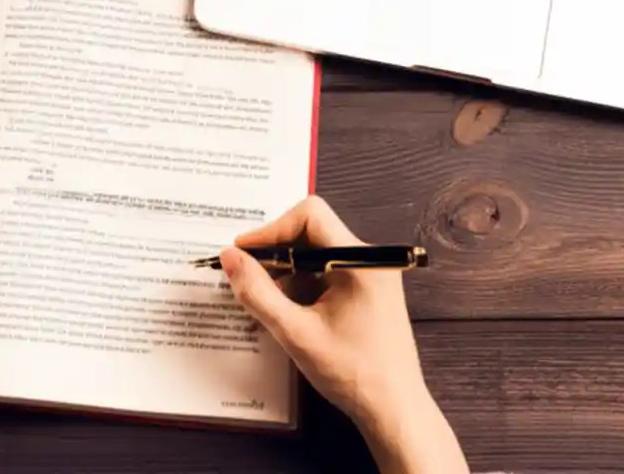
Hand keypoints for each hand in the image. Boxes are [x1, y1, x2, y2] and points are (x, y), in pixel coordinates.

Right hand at [219, 196, 468, 473]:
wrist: (393, 409)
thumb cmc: (352, 374)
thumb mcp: (295, 333)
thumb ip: (258, 292)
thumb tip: (229, 257)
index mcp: (361, 261)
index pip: (310, 215)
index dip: (271, 229)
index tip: (243, 254)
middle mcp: (370, 260)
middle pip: (312, 230)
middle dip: (275, 251)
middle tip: (248, 277)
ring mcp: (371, 274)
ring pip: (316, 251)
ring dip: (287, 270)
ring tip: (268, 301)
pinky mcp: (368, 290)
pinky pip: (326, 271)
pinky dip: (302, 283)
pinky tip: (289, 311)